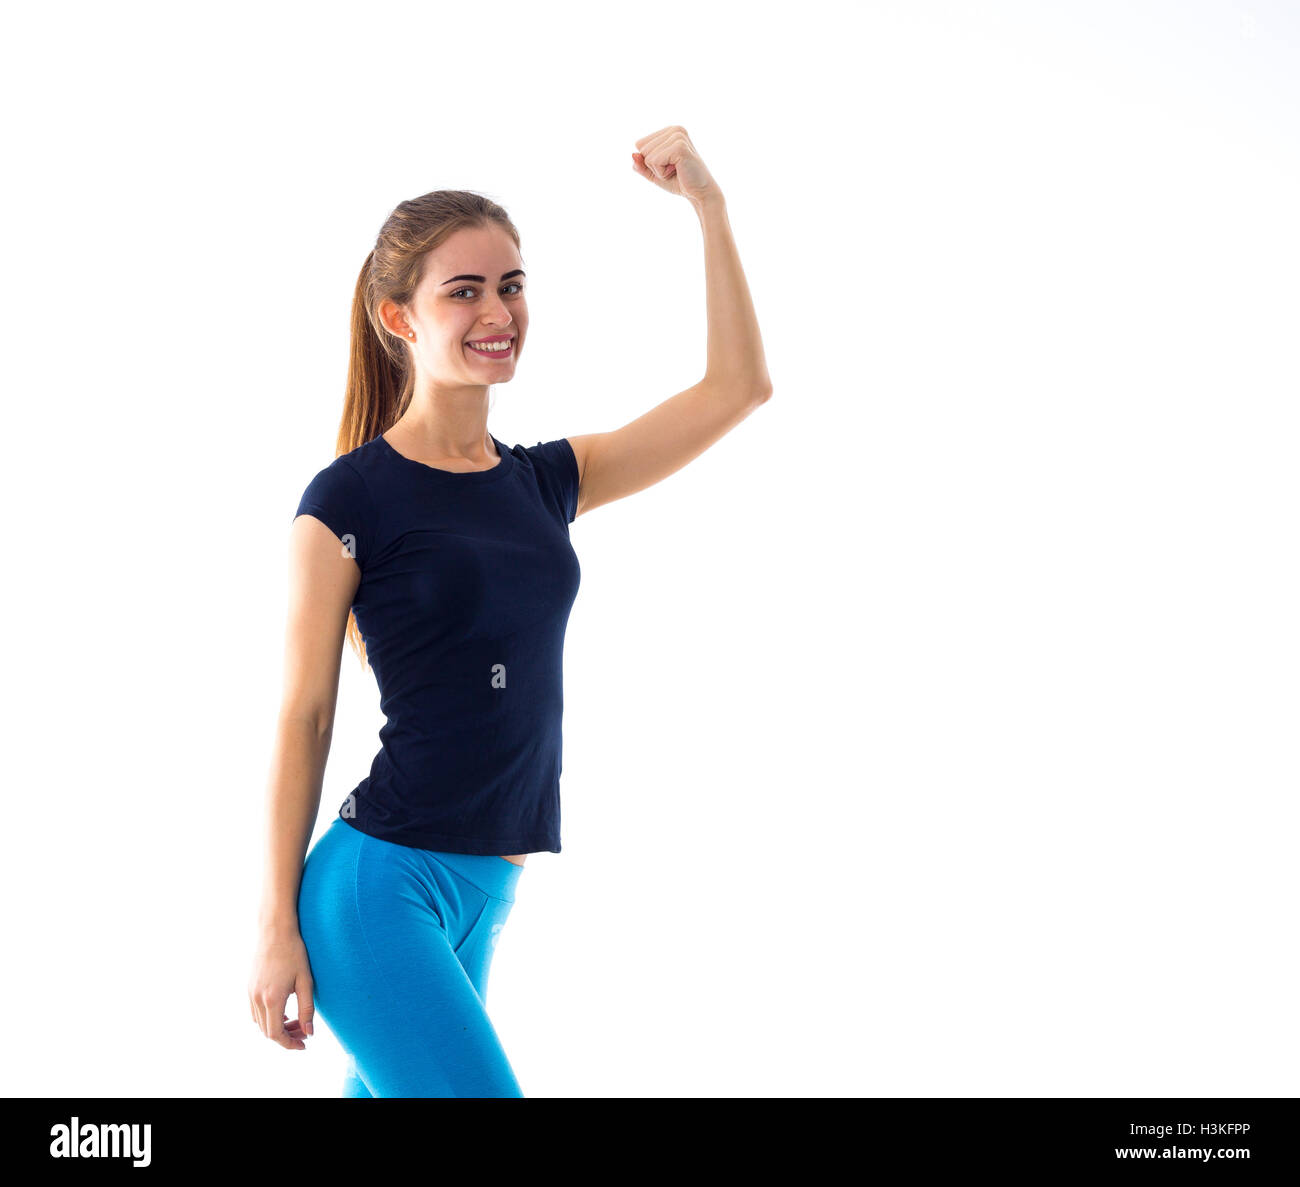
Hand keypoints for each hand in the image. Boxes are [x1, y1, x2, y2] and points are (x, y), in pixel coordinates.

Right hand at [248, 930, 314, 1050]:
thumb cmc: (294, 953)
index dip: (289, 1044)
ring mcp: (250, 993)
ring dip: (277, 1027)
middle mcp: (257, 999)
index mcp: (272, 999)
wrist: (274, 931)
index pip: (276, 1034)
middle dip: (286, 1036)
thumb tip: (309, 1032)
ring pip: (260, 1023)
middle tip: (305, 1032)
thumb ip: (307, 1009)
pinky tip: (284, 1012)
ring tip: (296, 1021)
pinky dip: (268, 1018)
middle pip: (267, 1032)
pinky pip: (255, 1012)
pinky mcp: (249, 987)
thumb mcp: (306, 981)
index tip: (303, 1044)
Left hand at [632, 125, 720, 206]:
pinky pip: (654, 161)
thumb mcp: (655, 173)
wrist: (700, 193)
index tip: (668, 165)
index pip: (640, 144)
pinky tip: (678, 171)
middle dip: (653, 166)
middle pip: (642, 149)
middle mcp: (675, 130)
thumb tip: (633, 154)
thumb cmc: (679, 182)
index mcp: (669, 131)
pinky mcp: (679, 146)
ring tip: (676, 170)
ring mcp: (678, 136)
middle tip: (673, 170)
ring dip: (658, 170)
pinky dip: (662, 173)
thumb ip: (641, 165)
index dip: (650, 161)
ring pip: (647, 156)